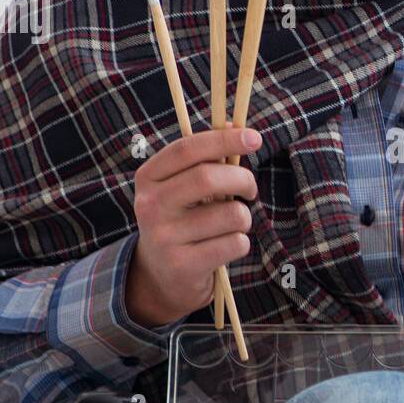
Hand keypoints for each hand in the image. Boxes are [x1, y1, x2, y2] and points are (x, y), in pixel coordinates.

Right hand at [125, 127, 260, 328]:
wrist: (160, 277)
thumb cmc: (182, 221)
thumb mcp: (182, 188)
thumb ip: (205, 158)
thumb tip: (231, 125)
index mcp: (148, 178)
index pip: (187, 149)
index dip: (224, 140)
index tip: (255, 138)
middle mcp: (150, 206)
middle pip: (208, 178)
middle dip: (243, 179)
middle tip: (251, 190)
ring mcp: (164, 237)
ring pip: (230, 214)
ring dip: (244, 218)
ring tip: (232, 225)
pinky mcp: (183, 265)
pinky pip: (234, 243)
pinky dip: (241, 243)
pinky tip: (225, 247)